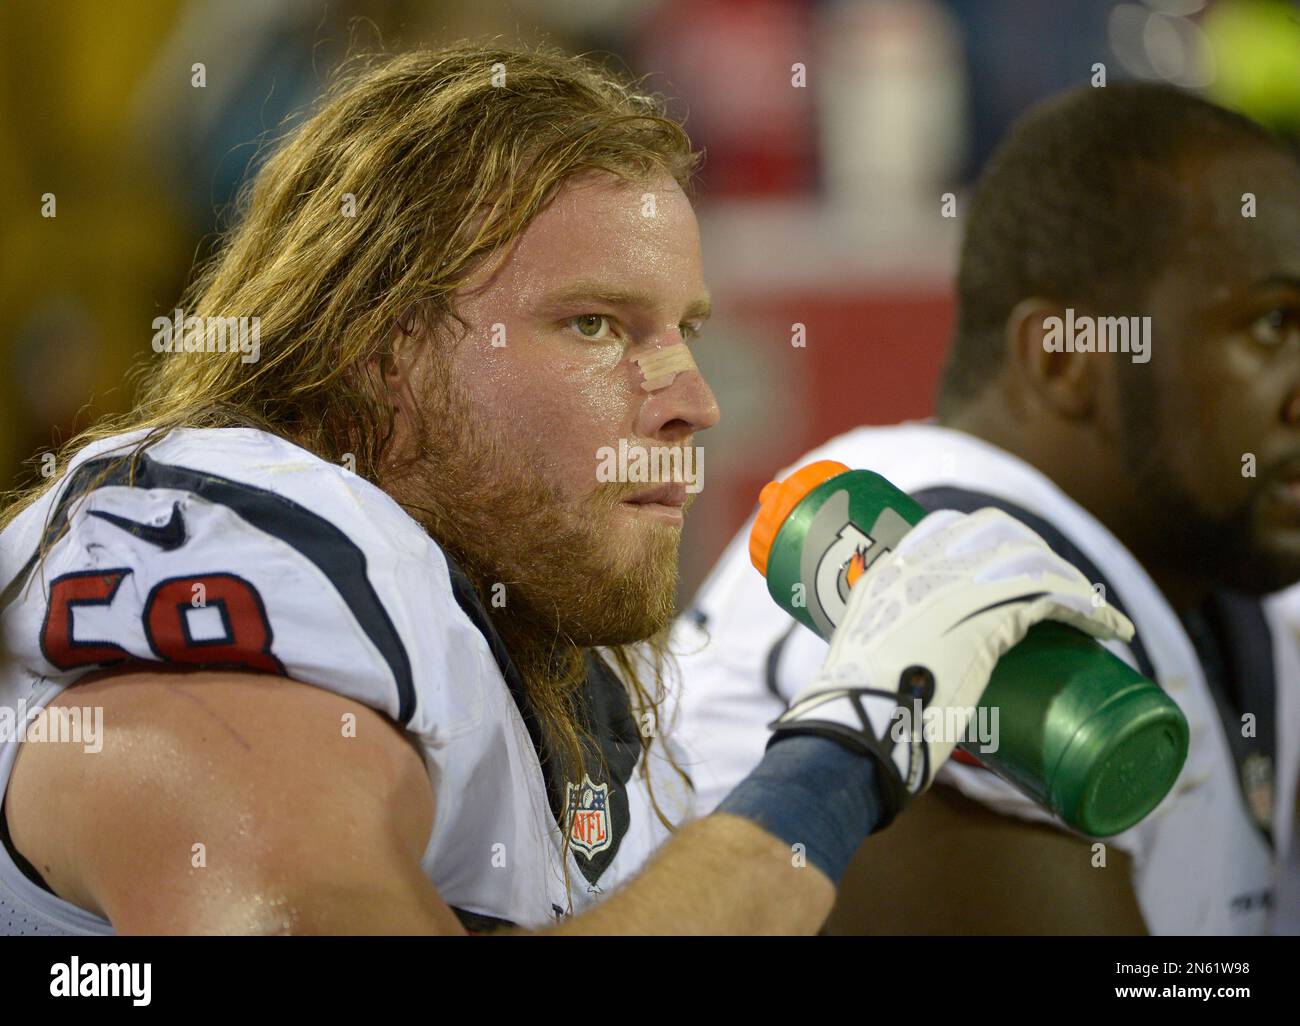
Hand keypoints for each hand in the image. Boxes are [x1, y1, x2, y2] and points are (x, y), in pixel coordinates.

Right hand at [770, 507, 1133, 821]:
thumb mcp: (862, 672)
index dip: (985, 539)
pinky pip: (1056, 596)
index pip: (943, 526)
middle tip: (1057, 593)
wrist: (852, 731)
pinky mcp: (990, 616)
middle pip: (997, 531)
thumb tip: (911, 703)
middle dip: (1037, 554)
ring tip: (1095, 615)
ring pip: (1034, 561)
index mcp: (885, 577)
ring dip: (1073, 583)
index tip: (1006, 566)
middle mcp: (921, 569)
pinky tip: (1112, 629)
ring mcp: (954, 587)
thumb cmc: (852, 720)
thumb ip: (887, 668)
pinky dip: (1092, 610)